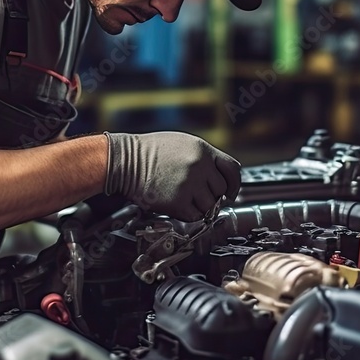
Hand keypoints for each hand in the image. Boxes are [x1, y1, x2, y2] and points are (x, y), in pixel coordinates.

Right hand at [104, 131, 240, 221]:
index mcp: (202, 150)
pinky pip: (195, 215)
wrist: (125, 161)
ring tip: (184, 197)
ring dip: (200, 205)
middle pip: (221, 190)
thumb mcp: (182, 144)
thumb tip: (220, 176)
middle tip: (198, 195)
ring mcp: (189, 184)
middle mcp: (199, 166)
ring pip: (209, 205)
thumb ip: (204, 158)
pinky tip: (178, 204)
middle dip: (212, 195)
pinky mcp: (177, 201)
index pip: (233, 170)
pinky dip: (189, 214)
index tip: (231, 192)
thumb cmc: (149, 152)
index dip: (234, 184)